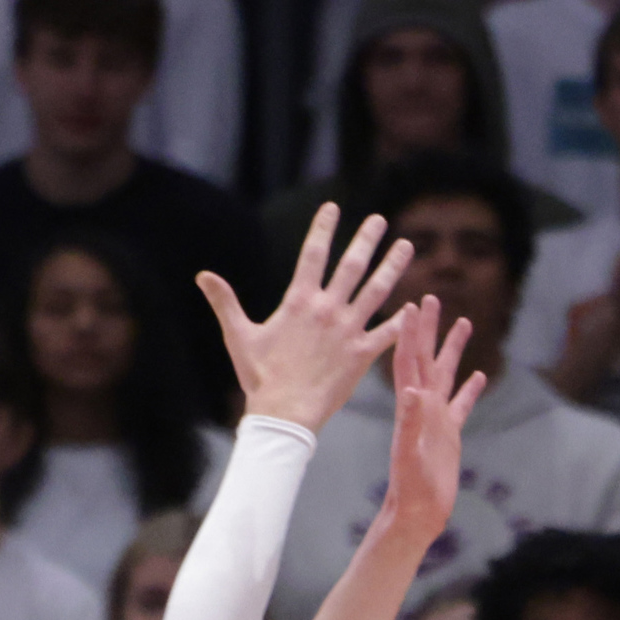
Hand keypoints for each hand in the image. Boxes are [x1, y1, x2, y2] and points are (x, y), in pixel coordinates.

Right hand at [198, 204, 410, 434]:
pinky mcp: (362, 355)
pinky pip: (388, 333)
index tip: (334, 206)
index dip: (323, 228)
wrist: (284, 413)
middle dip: (367, 239)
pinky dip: (403, 320)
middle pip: (352, 265)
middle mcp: (327, 310)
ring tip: (407, 246)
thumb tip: (202, 276)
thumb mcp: (239, 335)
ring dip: (393, 266)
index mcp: (299, 301)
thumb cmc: (260, 376)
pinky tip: (417, 306)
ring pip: (377, 291)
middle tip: (380, 220)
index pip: (313, 254)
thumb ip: (225, 302)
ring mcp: (347, 331)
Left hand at [376, 295, 483, 545]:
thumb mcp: (410, 454)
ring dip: (452, 349)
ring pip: (446, 375)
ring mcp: (436, 419)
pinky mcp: (449, 435)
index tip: (413, 302)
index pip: (409, 361)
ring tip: (463, 322)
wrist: (416, 514)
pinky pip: (461, 405)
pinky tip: (478, 376)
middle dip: (430, 328)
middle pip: (427, 358)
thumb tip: (412, 391)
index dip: (411, 332)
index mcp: (411, 407)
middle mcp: (422, 407)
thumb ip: (411, 422)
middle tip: (433, 297)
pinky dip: (469, 389)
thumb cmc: (409, 489)